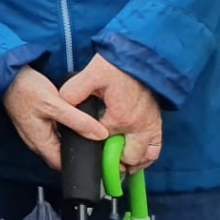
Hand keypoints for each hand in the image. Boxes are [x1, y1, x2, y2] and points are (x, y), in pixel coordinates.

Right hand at [4, 66, 106, 170]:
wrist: (7, 73)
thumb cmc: (24, 88)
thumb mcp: (55, 104)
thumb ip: (77, 121)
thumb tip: (100, 135)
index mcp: (40, 143)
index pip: (63, 166)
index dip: (81, 163)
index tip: (98, 156)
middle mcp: (36, 141)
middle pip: (62, 155)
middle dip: (79, 149)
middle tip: (98, 141)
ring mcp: (36, 132)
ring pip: (59, 142)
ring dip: (73, 138)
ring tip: (88, 128)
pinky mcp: (36, 122)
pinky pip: (55, 132)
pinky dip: (65, 128)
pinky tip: (73, 118)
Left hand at [61, 53, 162, 172]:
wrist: (142, 56)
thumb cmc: (117, 66)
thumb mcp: (91, 74)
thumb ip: (74, 91)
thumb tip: (62, 103)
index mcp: (120, 118)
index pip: (103, 143)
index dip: (92, 145)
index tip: (83, 145)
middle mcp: (138, 127)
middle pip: (126, 159)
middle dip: (113, 161)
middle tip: (101, 158)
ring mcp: (150, 127)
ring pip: (144, 158)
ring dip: (131, 163)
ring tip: (118, 163)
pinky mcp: (157, 123)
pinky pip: (156, 149)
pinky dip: (146, 157)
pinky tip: (135, 158)